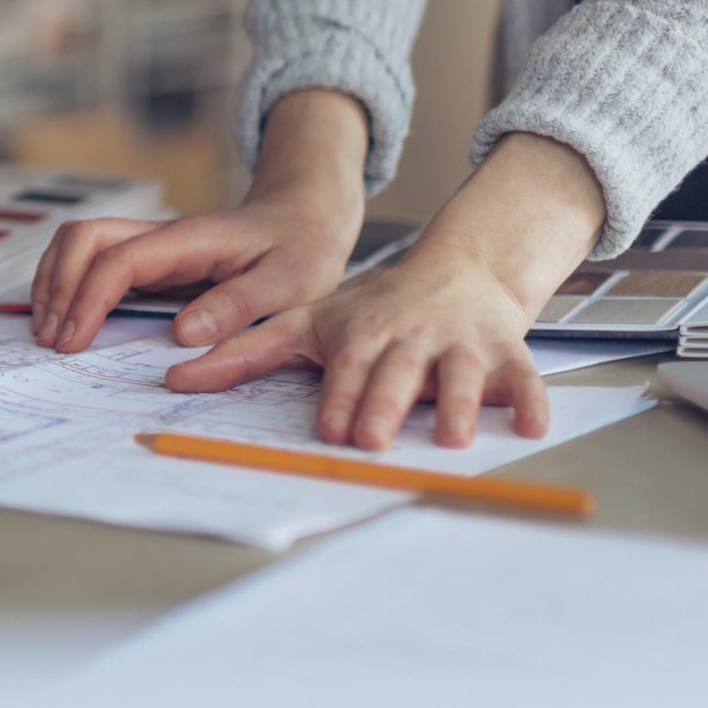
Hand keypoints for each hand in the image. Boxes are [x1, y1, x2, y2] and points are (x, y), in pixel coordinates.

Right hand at [28, 191, 358, 353]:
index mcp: (189, 239)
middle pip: (82, 238)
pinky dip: (68, 284)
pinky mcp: (148, 258)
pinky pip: (92, 260)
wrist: (304, 218)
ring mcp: (150, 244)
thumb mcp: (289, 282)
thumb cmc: (301, 249)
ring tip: (48, 331)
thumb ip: (238, 305)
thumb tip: (183, 333)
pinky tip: (67, 316)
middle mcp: (159, 235)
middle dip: (57, 286)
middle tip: (52, 340)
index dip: (87, 300)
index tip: (73, 342)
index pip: (118, 260)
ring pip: (78, 243)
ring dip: (55, 282)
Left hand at [165, 241, 549, 448]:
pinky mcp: (509, 352)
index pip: (349, 366)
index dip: (342, 396)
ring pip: (463, 375)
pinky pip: (525, 377)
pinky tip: (532, 424)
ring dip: (460, 404)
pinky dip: (532, 400)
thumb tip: (174, 378)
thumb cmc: (373, 310)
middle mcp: (412, 336)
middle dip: (386, 404)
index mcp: (363, 331)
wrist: (460, 268)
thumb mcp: (307, 321)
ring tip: (453, 438)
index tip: (332, 428)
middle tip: (373, 439)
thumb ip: (245, 352)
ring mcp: (462, 344)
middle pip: (398, 373)